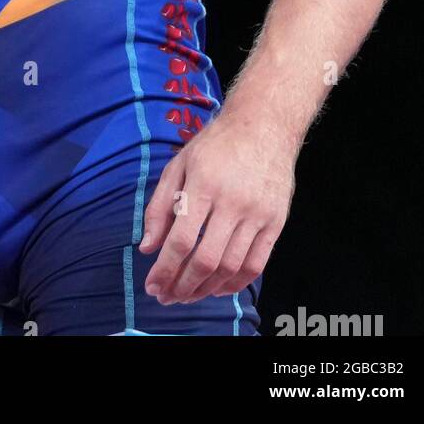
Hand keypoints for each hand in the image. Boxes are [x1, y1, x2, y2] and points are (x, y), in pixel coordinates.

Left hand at [139, 115, 295, 303]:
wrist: (264, 126)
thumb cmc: (215, 144)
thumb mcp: (178, 164)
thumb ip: (159, 206)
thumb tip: (147, 246)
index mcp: (203, 185)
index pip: (181, 239)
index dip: (165, 269)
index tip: (152, 286)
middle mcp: (232, 202)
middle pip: (206, 259)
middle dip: (182, 285)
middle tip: (167, 297)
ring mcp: (257, 214)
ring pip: (231, 267)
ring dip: (206, 289)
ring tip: (188, 295)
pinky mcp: (276, 222)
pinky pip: (256, 265)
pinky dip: (236, 283)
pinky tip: (217, 288)